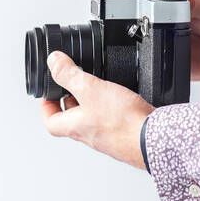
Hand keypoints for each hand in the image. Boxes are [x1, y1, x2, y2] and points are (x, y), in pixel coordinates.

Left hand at [40, 50, 153, 168]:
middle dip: (72, 101)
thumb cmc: (122, 122)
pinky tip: (122, 100)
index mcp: (75, 127)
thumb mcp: (90, 89)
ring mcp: (108, 137)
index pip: (51, 122)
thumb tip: (53, 62)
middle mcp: (89, 135)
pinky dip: (113, 110)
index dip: (47, 107)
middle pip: (72, 119)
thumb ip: (70, 75)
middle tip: (74, 86)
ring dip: (93, 104)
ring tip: (99, 88)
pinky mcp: (125, 135)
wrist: (153, 139)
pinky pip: (112, 121)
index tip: (49, 94)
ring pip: (93, 119)